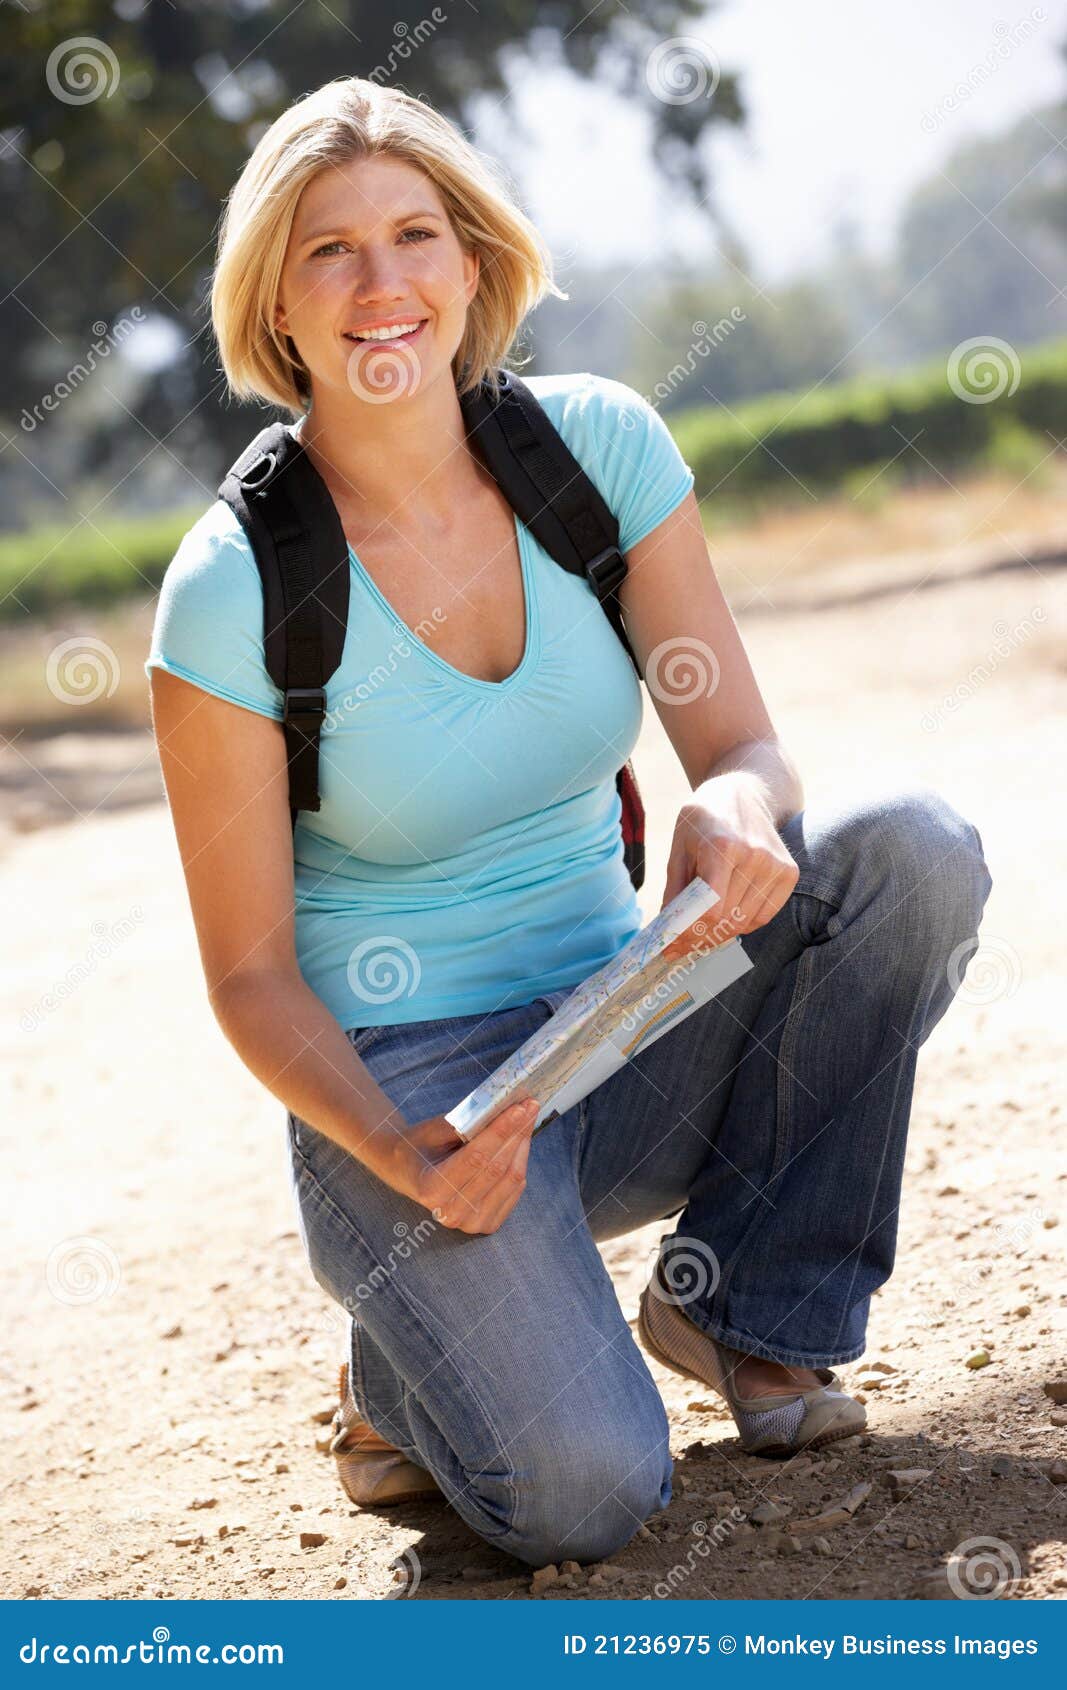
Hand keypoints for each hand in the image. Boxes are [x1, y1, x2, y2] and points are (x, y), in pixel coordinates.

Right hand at [377, 1098, 539, 1234]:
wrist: (406, 1173)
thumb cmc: (417, 1148)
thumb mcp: (430, 1131)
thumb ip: (464, 1124)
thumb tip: (503, 1109)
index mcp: (431, 1189)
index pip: (476, 1157)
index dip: (501, 1131)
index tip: (520, 1107)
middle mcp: (451, 1212)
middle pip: (497, 1168)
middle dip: (517, 1133)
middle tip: (530, 1106)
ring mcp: (471, 1223)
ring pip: (511, 1179)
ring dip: (523, 1145)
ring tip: (526, 1119)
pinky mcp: (487, 1224)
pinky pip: (514, 1189)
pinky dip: (520, 1162)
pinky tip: (520, 1141)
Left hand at [660, 777, 798, 960]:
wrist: (746, 793)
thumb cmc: (705, 820)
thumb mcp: (679, 846)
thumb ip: (674, 889)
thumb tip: (667, 931)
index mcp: (723, 846)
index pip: (709, 908)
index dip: (688, 933)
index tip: (670, 947)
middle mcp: (755, 856)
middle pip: (726, 919)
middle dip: (698, 939)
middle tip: (679, 948)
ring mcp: (776, 866)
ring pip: (744, 923)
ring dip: (719, 935)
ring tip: (699, 935)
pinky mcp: (789, 874)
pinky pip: (764, 916)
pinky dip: (742, 925)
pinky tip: (725, 920)